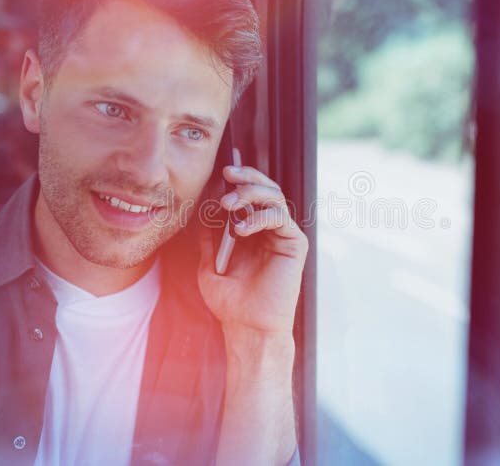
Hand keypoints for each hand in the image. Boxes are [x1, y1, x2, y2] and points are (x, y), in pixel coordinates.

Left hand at [197, 162, 307, 336]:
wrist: (246, 327)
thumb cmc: (230, 301)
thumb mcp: (208, 262)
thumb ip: (208, 235)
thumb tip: (205, 206)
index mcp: (252, 231)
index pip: (251, 194)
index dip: (240, 178)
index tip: (222, 172)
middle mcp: (270, 230)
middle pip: (266, 188)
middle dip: (247, 177)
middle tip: (228, 175)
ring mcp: (283, 235)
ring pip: (275, 197)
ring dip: (251, 193)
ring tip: (229, 204)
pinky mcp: (294, 244)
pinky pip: (281, 218)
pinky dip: (260, 216)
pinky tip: (241, 228)